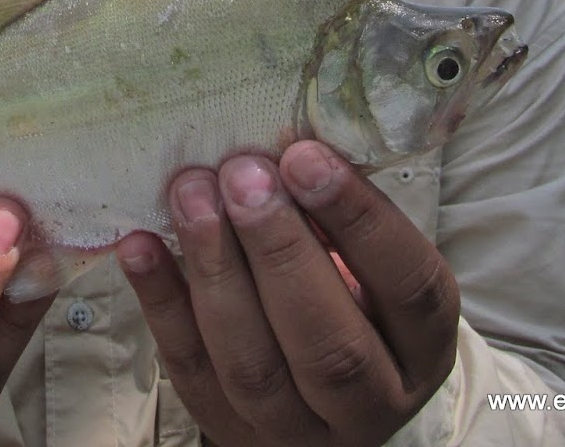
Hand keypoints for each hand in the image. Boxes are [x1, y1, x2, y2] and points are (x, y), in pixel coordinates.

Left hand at [117, 140, 458, 446]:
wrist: (319, 407)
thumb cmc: (348, 300)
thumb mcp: (369, 265)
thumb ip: (338, 218)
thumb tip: (283, 146)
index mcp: (423, 348)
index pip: (409, 287)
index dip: (360, 220)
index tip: (305, 156)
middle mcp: (372, 402)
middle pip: (330, 344)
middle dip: (279, 250)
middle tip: (242, 174)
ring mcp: (298, 433)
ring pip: (254, 366)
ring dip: (216, 270)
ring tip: (190, 195)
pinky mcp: (229, 429)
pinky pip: (191, 370)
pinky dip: (163, 303)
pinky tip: (141, 246)